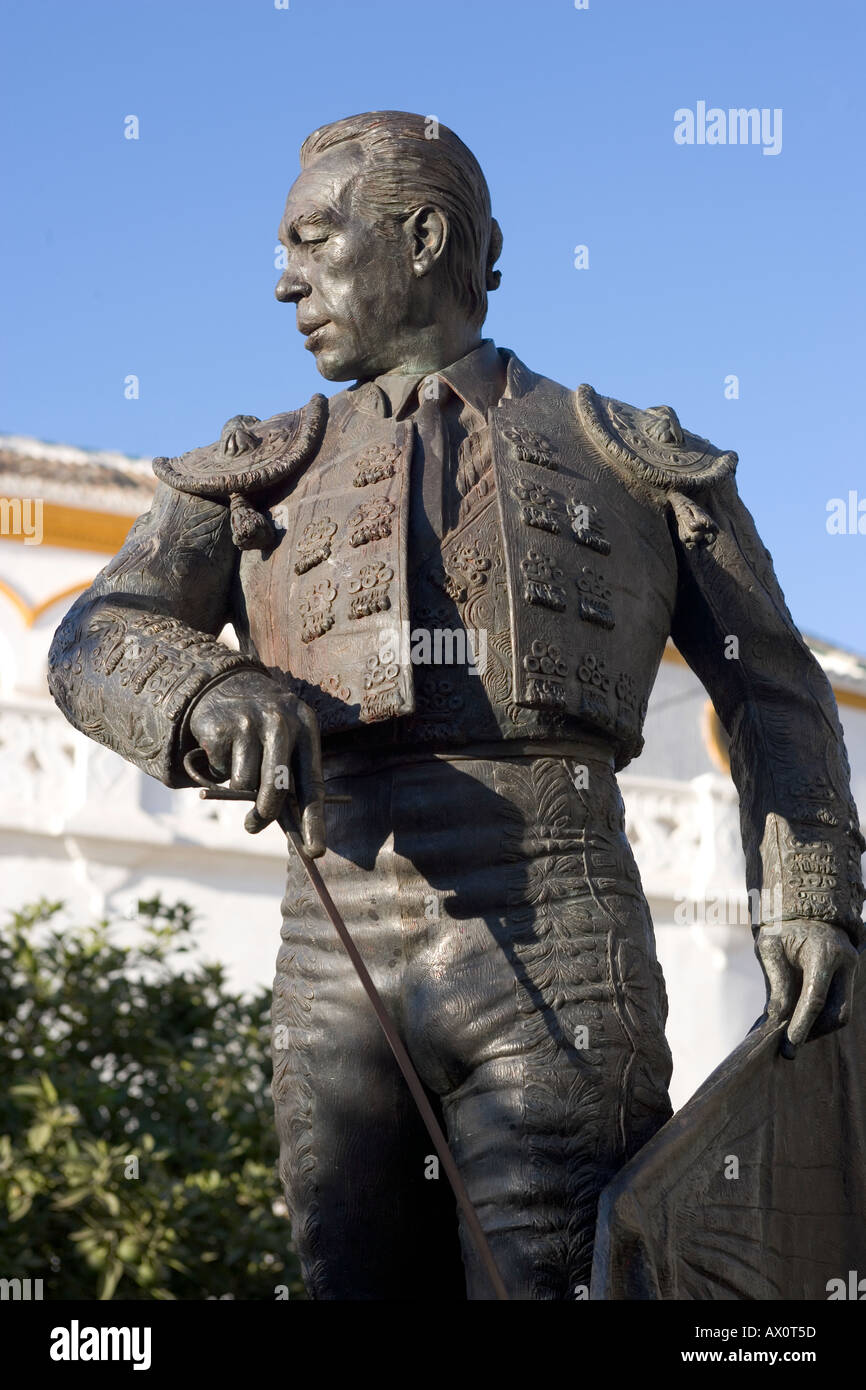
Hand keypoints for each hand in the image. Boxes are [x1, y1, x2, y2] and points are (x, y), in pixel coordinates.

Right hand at [188, 670, 325, 855]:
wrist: (223, 683)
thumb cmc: (263, 726)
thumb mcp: (285, 740)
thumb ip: (290, 775)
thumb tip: (295, 829)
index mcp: (306, 727)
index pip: (312, 782)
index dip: (314, 820)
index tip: (315, 850)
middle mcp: (281, 722)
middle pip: (276, 786)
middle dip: (266, 813)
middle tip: (254, 825)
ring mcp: (249, 722)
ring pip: (245, 783)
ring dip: (238, 785)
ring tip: (239, 760)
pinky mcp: (220, 727)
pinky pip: (221, 771)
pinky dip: (219, 769)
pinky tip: (223, 747)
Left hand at [756, 920, 859, 1058]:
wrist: (804, 908)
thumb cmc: (782, 927)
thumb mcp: (770, 948)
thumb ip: (776, 984)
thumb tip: (777, 1021)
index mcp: (824, 952)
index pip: (816, 998)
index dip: (802, 1025)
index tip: (789, 1045)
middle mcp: (846, 962)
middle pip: (839, 1012)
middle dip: (814, 1032)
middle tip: (790, 1045)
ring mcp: (852, 968)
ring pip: (842, 1012)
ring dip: (818, 1027)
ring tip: (792, 1033)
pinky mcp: (849, 975)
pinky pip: (839, 1003)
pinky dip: (821, 1017)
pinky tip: (800, 1021)